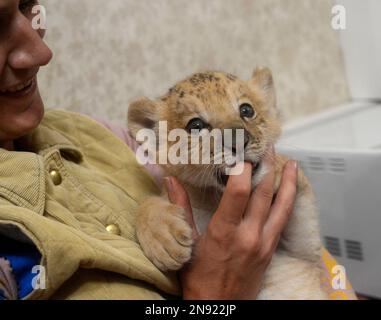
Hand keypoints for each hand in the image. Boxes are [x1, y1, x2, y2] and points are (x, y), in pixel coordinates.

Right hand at [165, 148, 297, 298]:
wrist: (219, 306)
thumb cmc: (199, 277)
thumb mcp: (187, 242)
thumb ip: (181, 207)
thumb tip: (171, 181)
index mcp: (225, 232)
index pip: (239, 191)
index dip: (242, 168)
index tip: (240, 152)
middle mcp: (249, 235)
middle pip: (264, 193)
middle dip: (267, 166)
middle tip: (266, 147)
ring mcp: (263, 243)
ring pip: (281, 206)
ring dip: (287, 182)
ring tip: (291, 164)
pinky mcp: (270, 250)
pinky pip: (283, 220)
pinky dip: (288, 201)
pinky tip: (291, 190)